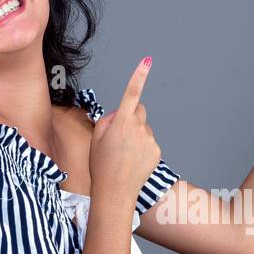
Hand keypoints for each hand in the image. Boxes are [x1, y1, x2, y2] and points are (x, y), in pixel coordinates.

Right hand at [89, 57, 162, 199]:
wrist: (115, 192)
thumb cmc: (101, 165)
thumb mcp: (96, 138)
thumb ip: (108, 120)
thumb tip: (120, 114)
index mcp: (122, 122)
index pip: (132, 93)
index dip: (139, 75)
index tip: (147, 61)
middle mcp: (139, 128)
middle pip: (139, 111)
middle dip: (132, 116)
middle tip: (119, 136)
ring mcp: (150, 140)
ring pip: (144, 129)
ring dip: (136, 136)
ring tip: (124, 155)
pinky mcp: (156, 151)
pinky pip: (149, 142)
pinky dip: (142, 148)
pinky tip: (133, 162)